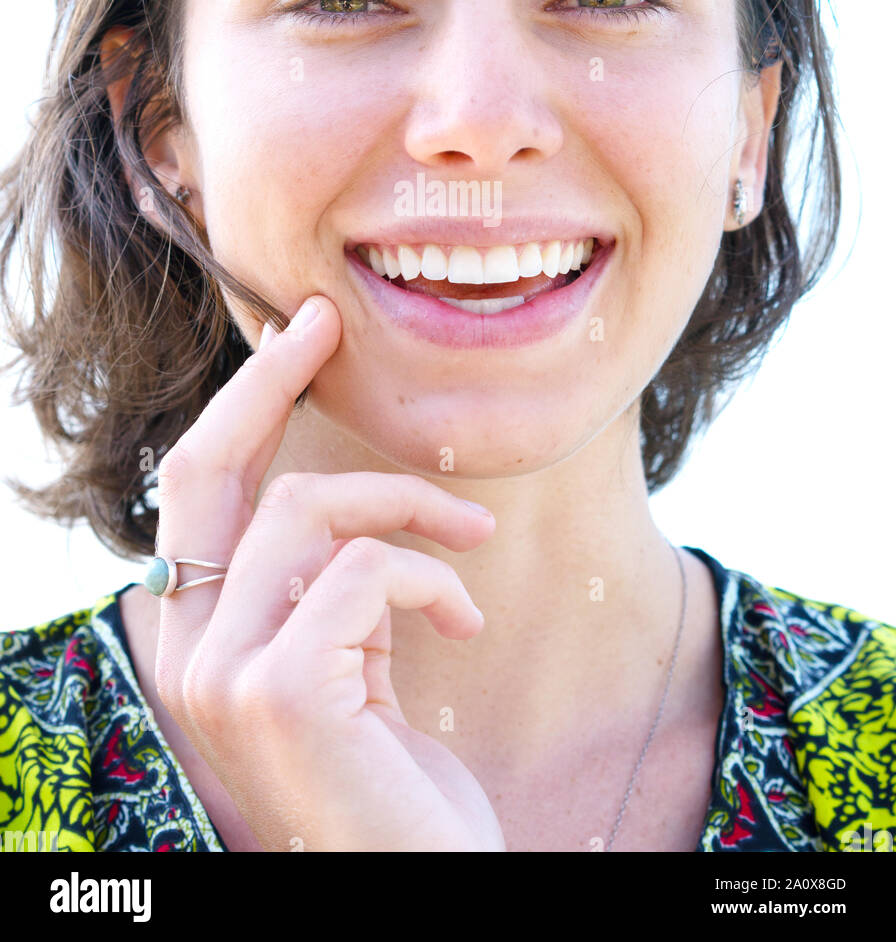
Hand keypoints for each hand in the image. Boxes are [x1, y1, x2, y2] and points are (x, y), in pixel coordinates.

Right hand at [154, 296, 504, 851]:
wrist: (427, 882)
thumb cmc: (396, 777)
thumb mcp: (354, 659)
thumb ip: (327, 585)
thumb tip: (343, 491)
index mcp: (204, 639)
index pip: (197, 493)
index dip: (238, 401)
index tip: (296, 332)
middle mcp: (192, 654)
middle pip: (212, 472)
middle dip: (268, 380)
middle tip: (325, 324)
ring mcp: (226, 676)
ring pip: (307, 508)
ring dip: (408, 507)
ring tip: (470, 540)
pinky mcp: (282, 692)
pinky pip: (366, 569)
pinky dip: (431, 576)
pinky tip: (463, 625)